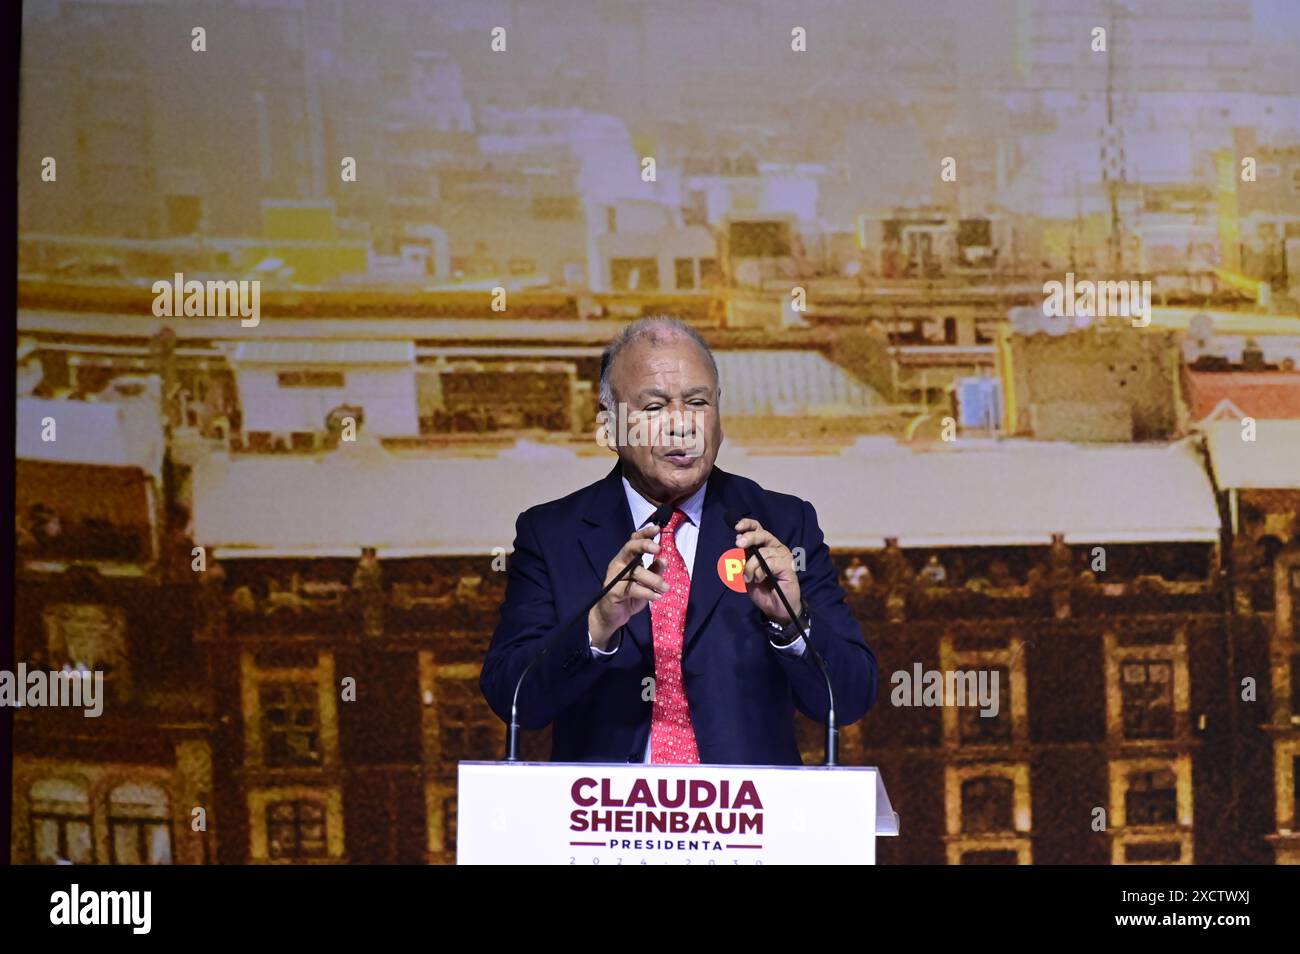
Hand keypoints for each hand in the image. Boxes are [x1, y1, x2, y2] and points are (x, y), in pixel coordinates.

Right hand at [588, 524, 669, 648]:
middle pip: (630, 548)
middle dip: (644, 545)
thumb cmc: (629, 597)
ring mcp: (614, 578)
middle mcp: (619, 564)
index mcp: (626, 559)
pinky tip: (656, 597)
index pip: (633, 541)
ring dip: (654, 579)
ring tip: (665, 588)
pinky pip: (633, 589)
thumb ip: (654, 571)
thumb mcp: (646, 583)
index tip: (657, 529)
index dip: (644, 534)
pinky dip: (647, 592)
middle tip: (658, 549)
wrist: (610, 617)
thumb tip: (664, 559)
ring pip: (636, 572)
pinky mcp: (613, 592)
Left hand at [733, 517, 801, 623]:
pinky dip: (760, 572)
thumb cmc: (763, 590)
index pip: (758, 529)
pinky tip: (759, 580)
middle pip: (763, 534)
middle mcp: (776, 548)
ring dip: (751, 567)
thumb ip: (744, 558)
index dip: (748, 525)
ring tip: (750, 578)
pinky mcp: (788, 566)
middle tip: (738, 544)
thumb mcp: (748, 572)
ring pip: (763, 553)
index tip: (737, 527)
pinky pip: (769, 563)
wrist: (776, 608)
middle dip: (749, 537)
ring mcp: (784, 556)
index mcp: (766, 547)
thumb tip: (737, 544)